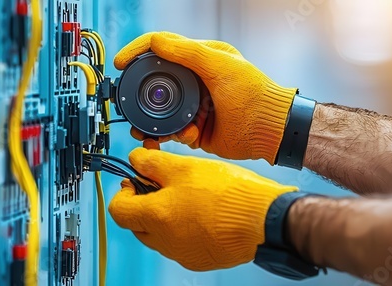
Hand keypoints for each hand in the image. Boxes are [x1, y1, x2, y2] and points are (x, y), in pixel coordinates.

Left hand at [108, 148, 296, 270]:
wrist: (266, 220)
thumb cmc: (230, 194)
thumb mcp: (186, 167)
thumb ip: (154, 163)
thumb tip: (136, 159)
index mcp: (156, 217)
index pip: (118, 210)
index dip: (124, 191)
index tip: (137, 180)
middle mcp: (165, 241)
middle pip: (137, 224)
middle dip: (144, 203)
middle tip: (163, 184)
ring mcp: (182, 253)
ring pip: (159, 234)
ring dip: (165, 215)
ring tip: (189, 196)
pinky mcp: (200, 259)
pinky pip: (181, 244)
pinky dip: (185, 229)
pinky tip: (204, 212)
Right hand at [115, 31, 298, 163]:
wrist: (270, 130)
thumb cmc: (254, 94)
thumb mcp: (219, 65)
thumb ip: (187, 52)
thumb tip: (155, 41)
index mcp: (201, 59)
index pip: (162, 50)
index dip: (138, 53)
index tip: (121, 63)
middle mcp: (195, 82)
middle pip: (156, 84)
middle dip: (140, 97)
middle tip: (128, 106)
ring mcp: (194, 106)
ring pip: (161, 112)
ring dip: (152, 123)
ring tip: (146, 131)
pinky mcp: (196, 130)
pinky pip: (173, 133)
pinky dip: (172, 137)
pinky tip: (183, 137)